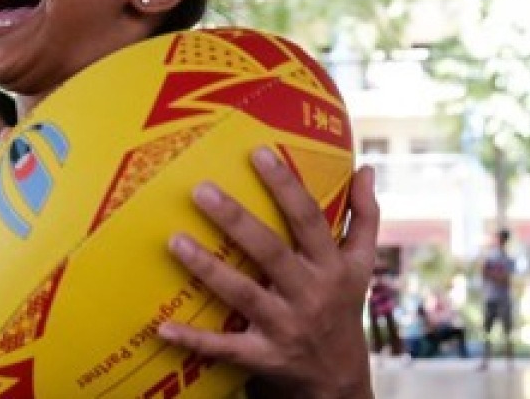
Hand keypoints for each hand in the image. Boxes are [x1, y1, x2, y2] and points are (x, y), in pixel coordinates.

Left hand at [158, 147, 378, 398]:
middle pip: (271, 252)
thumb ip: (364, 216)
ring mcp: (285, 326)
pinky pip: (224, 348)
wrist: (339, 376)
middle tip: (201, 190)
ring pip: (243, 294)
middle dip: (237, 221)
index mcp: (331, 265)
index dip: (286, 186)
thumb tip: (367, 168)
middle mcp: (309, 293)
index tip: (259, 153)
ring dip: (209, 269)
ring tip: (174, 240)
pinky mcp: (262, 356)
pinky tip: (162, 326)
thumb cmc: (340, 304)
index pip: (309, 218)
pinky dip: (194, 339)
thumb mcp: (361, 264)